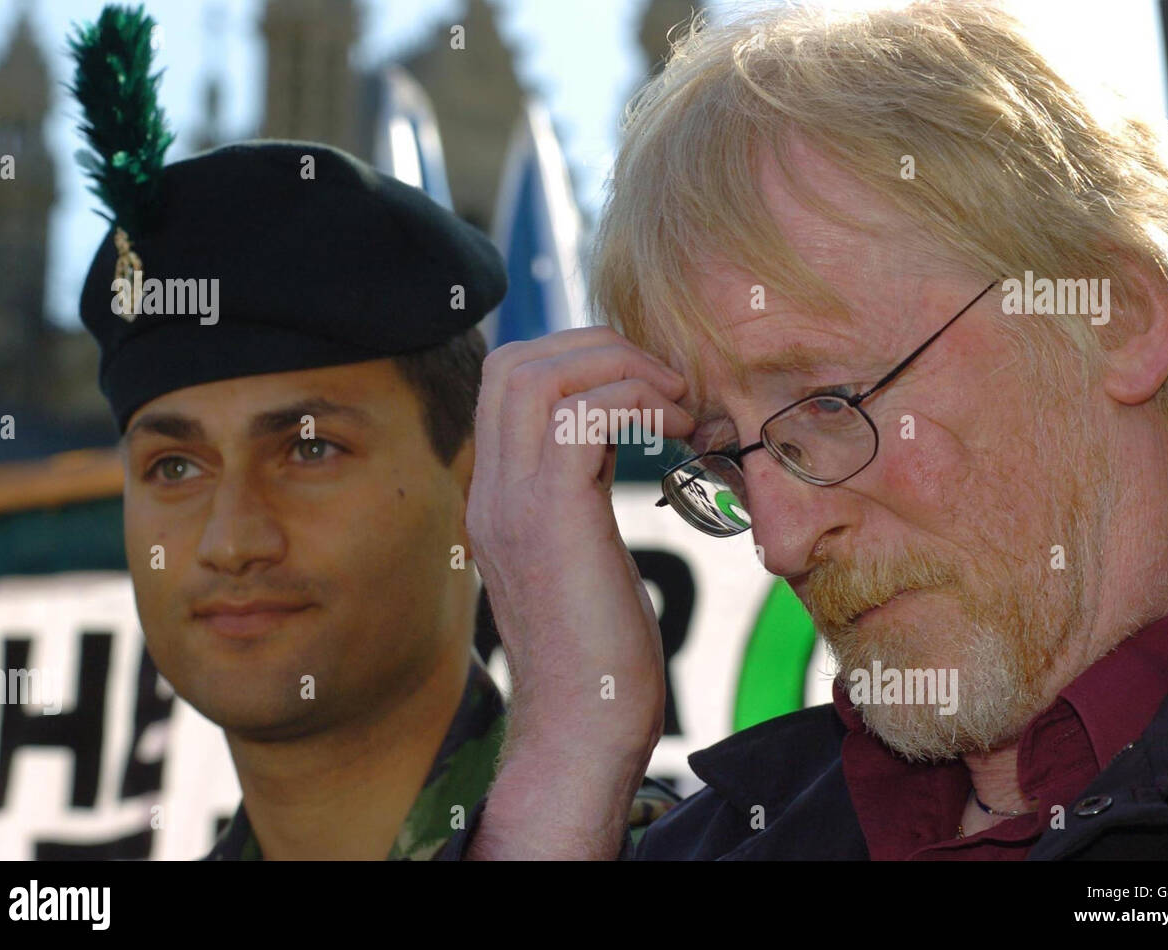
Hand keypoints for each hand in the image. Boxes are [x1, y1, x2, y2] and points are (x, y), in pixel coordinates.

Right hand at [465, 326, 694, 857]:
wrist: (583, 727)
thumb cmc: (600, 651)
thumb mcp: (582, 548)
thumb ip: (581, 486)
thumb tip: (614, 435)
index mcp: (498, 492)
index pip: (510, 379)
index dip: (581, 359)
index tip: (646, 387)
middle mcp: (491, 489)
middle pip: (516, 361)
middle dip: (601, 349)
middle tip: (665, 385)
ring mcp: (512, 502)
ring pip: (540, 375)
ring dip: (622, 371)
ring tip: (675, 407)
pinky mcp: (551, 518)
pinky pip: (582, 416)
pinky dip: (635, 403)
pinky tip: (675, 434)